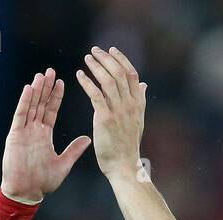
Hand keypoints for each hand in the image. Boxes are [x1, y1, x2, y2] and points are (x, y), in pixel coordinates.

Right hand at [0, 67, 90, 203]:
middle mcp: (34, 131)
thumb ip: (74, 150)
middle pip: (40, 104)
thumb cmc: (43, 182)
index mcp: (44, 135)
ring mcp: (24, 132)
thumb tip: (88, 139)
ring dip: (36, 90)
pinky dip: (24, 102)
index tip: (62, 82)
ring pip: (31, 106)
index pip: (51, 111)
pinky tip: (28, 89)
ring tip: (41, 75)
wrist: (26, 193)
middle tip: (51, 71)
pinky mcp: (15, 136)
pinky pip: (20, 116)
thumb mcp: (63, 164)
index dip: (56, 97)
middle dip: (46, 88)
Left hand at [75, 46, 146, 181]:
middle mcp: (130, 104)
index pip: (132, 74)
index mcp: (138, 104)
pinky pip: (95, 94)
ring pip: (108, 80)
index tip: (111, 50)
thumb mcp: (138, 120)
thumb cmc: (128, 146)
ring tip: (87, 58)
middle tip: (94, 50)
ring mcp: (119, 111)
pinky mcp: (105, 118)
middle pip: (119, 73)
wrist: (124, 166)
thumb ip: (140, 100)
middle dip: (106, 58)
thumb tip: (143, 84)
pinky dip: (87, 82)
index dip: (121, 59)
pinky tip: (79, 75)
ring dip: (96, 66)